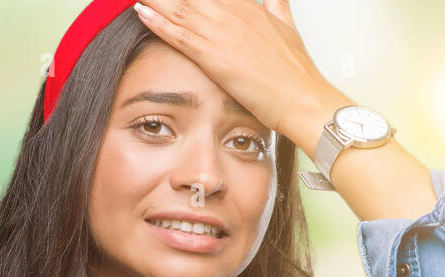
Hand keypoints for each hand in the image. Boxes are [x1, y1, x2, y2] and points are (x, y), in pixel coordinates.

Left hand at [133, 0, 346, 139]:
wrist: (304, 99)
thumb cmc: (296, 72)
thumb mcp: (287, 28)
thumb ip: (276, 7)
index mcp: (248, 6)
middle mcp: (232, 13)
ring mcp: (222, 32)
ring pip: (178, 6)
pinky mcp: (214, 56)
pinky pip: (178, 33)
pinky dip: (157, 21)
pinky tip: (140, 10)